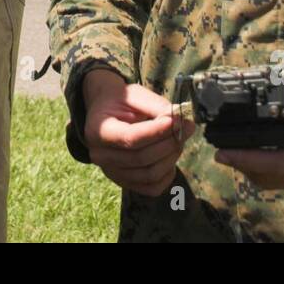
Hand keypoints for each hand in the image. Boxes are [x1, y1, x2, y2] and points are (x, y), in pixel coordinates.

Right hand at [81, 69, 195, 196]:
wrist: (105, 113)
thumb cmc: (120, 101)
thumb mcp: (136, 95)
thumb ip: (157, 107)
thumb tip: (181, 121)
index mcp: (98, 131)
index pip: (130, 139)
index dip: (157, 132)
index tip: (176, 120)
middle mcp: (100, 156)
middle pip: (142, 158)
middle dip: (169, 143)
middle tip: (185, 126)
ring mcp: (111, 172)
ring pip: (150, 175)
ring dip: (171, 157)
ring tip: (179, 138)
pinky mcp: (125, 183)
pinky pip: (152, 188)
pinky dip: (168, 174)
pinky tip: (169, 156)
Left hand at [214, 40, 283, 188]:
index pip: (278, 163)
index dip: (247, 159)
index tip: (222, 152)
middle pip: (270, 178)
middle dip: (242, 165)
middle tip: (217, 148)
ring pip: (275, 181)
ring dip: (250, 170)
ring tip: (228, 150)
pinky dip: (264, 170)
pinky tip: (249, 154)